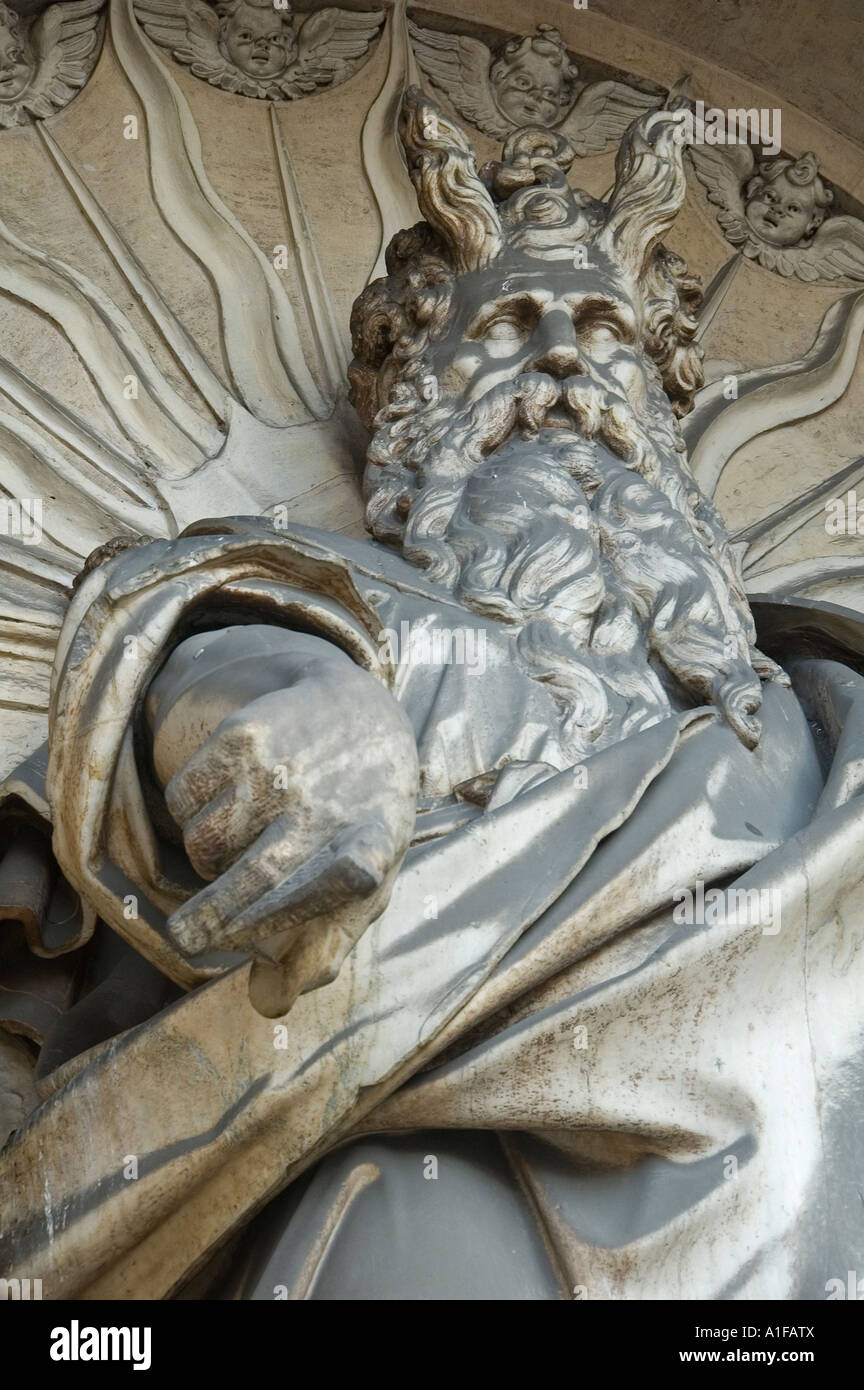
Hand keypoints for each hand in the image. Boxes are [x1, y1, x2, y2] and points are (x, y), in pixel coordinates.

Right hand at [147, 627, 418, 992]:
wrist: (356, 713)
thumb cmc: (356, 822)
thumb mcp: (365, 883)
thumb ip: (322, 949)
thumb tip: (268, 1006)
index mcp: (374, 845)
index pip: (359, 876)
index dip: (343, 892)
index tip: (340, 897)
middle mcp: (327, 804)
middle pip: (262, 874)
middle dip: (217, 916)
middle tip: (187, 938)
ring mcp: (282, 768)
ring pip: (207, 841)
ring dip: (206, 859)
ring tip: (236, 847)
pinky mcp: (241, 736)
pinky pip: (182, 798)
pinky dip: (186, 813)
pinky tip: (223, 804)